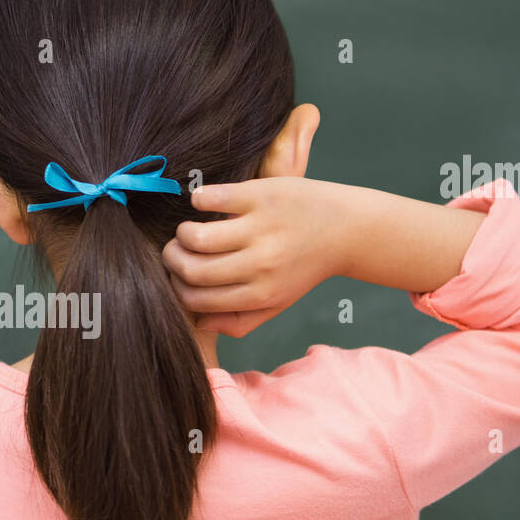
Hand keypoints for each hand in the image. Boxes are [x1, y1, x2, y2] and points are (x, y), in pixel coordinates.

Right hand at [162, 177, 348, 337]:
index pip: (196, 299)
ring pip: (195, 237)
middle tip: (175, 250)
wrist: (347, 228)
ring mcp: (261, 228)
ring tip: (189, 229)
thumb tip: (201, 324)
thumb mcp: (278, 302)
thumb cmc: (305, 267)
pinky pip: (212, 198)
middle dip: (172, 260)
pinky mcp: (262, 195)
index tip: (178, 275)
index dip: (177, 287)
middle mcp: (261, 264)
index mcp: (260, 294)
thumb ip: (240, 321)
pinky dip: (199, 199)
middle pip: (191, 269)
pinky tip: (202, 202)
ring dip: (181, 233)